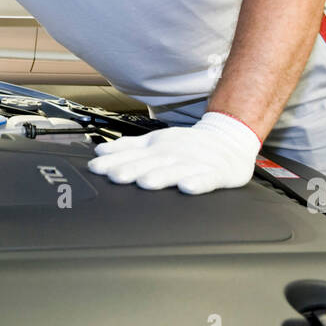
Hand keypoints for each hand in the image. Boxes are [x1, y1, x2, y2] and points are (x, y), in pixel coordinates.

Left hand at [87, 111, 261, 194]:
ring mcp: (195, 163)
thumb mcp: (156, 140)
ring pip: (176, 170)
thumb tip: (101, 150)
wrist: (228, 138)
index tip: (97, 168)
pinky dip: (198, 183)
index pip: (133, 155)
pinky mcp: (216, 173)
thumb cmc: (188, 144)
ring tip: (146, 182)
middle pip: (151, 163)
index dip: (114, 161)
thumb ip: (128, 147)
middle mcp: (174, 154)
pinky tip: (187, 188)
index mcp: (158, 148)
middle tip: (115, 176)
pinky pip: (207, 179)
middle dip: (132, 169)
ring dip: (160, 176)